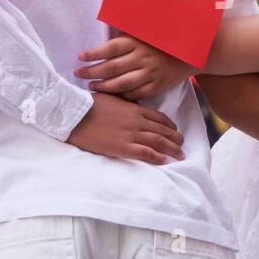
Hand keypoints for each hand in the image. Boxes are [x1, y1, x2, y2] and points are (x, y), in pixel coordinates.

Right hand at [67, 92, 184, 163]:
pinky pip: (145, 153)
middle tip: (182, 143)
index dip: (169, 125)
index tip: (175, 130)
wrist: (75, 115)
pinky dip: (157, 157)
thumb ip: (127, 103)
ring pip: (158, 142)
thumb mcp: (112, 97)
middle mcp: (137, 121)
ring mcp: (131, 135)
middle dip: (175, 138)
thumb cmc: (90, 104)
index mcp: (135, 109)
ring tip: (180, 154)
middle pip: (163, 130)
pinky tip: (164, 161)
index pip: (159, 117)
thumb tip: (135, 106)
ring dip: (172, 149)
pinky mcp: (122, 148)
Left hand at [75, 36, 195, 100]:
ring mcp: (150, 73)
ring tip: (91, 86)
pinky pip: (136, 94)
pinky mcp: (157, 86)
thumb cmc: (158, 43)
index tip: (80, 56)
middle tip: (79, 74)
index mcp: (137, 42)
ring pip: (122, 83)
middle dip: (93, 72)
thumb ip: (124, 34)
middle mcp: (143, 57)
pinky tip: (111, 95)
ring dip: (104, 86)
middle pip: (113, 67)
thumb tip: (101, 23)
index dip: (94, 53)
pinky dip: (122, 96)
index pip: (111, 48)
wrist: (187, 55)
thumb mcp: (142, 34)